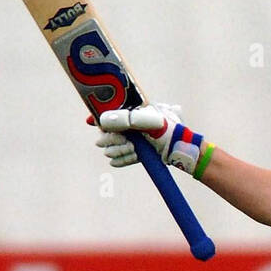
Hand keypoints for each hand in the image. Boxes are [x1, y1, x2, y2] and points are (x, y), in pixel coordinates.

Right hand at [91, 103, 208, 175]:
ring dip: (119, 151)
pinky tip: (134, 157)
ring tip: (135, 151)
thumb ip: (125, 118)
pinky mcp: (132, 153)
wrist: (180, 151)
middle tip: (127, 143)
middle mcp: (127, 124)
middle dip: (112, 139)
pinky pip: (116, 159)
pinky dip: (124, 160)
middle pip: (104, 132)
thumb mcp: (149, 121)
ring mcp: (129, 139)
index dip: (96, 116)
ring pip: (108, 148)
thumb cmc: (168, 131)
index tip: (89, 121)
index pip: (105, 111)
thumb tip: (101, 121)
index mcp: (130, 110)